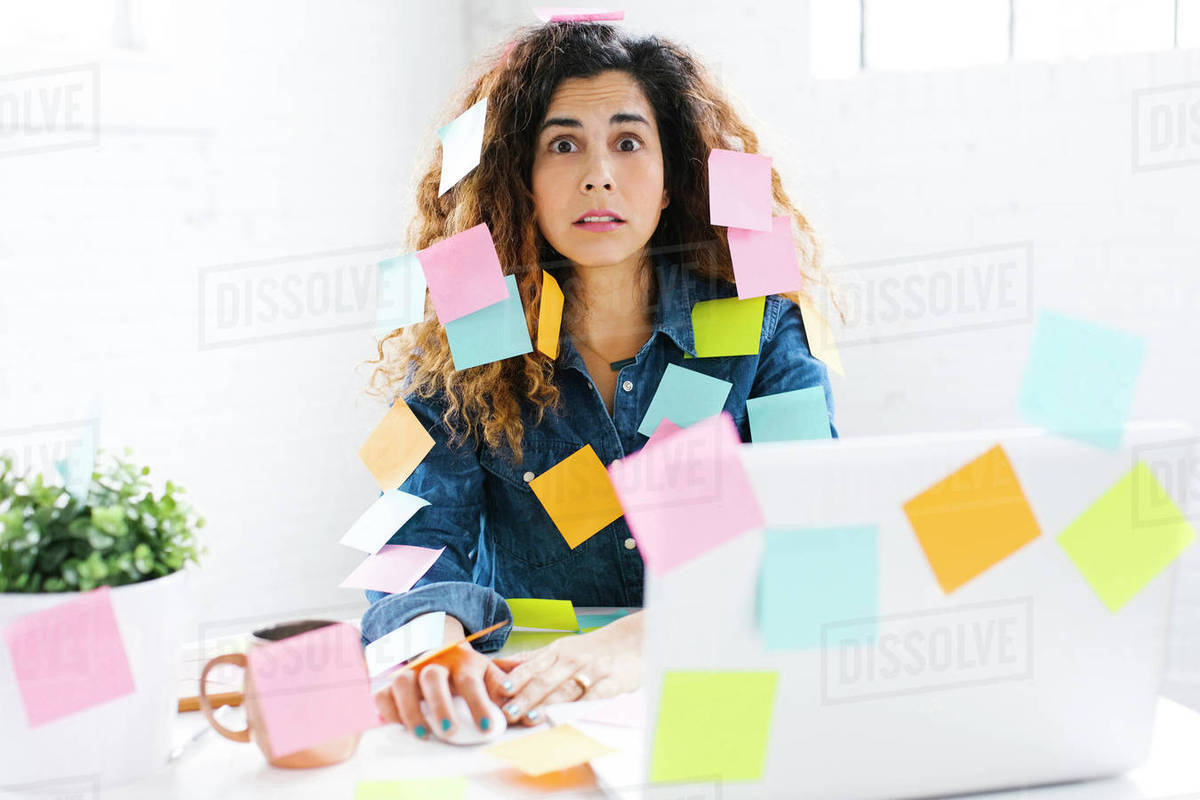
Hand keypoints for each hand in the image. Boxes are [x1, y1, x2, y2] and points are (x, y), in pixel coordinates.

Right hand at [373, 616, 511, 740]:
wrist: (444, 650)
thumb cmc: (471, 671)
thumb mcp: (491, 675)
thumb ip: (505, 693)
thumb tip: (523, 715)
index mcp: (464, 662)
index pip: (470, 682)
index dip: (479, 705)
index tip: (488, 728)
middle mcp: (435, 662)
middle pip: (432, 677)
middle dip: (440, 705)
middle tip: (450, 732)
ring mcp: (412, 670)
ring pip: (402, 681)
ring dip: (410, 709)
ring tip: (423, 735)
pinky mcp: (394, 682)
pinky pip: (383, 692)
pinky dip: (389, 710)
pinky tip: (400, 726)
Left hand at [491, 611, 642, 726]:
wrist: (629, 643)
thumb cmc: (588, 651)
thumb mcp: (557, 650)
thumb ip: (529, 659)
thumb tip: (497, 663)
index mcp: (556, 653)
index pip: (533, 667)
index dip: (517, 679)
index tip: (501, 691)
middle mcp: (572, 660)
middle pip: (546, 680)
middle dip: (526, 697)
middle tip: (510, 712)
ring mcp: (593, 670)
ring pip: (567, 689)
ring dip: (548, 704)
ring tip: (531, 717)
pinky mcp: (613, 682)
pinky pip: (597, 695)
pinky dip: (583, 705)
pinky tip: (570, 715)